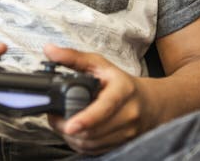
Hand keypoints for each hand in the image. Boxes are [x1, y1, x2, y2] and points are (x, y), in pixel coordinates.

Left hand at [44, 44, 159, 154]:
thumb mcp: (99, 64)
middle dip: (68, 127)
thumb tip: (49, 50)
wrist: (149, 103)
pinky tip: (76, 132)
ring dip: (72, 137)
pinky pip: (95, 150)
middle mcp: (128, 114)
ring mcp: (127, 132)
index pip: (105, 108)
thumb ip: (73, 57)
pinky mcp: (121, 144)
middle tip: (55, 117)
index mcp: (123, 90)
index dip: (86, 118)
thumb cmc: (121, 83)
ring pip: (92, 143)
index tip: (70, 125)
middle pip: (93, 131)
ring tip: (63, 123)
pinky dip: (81, 143)